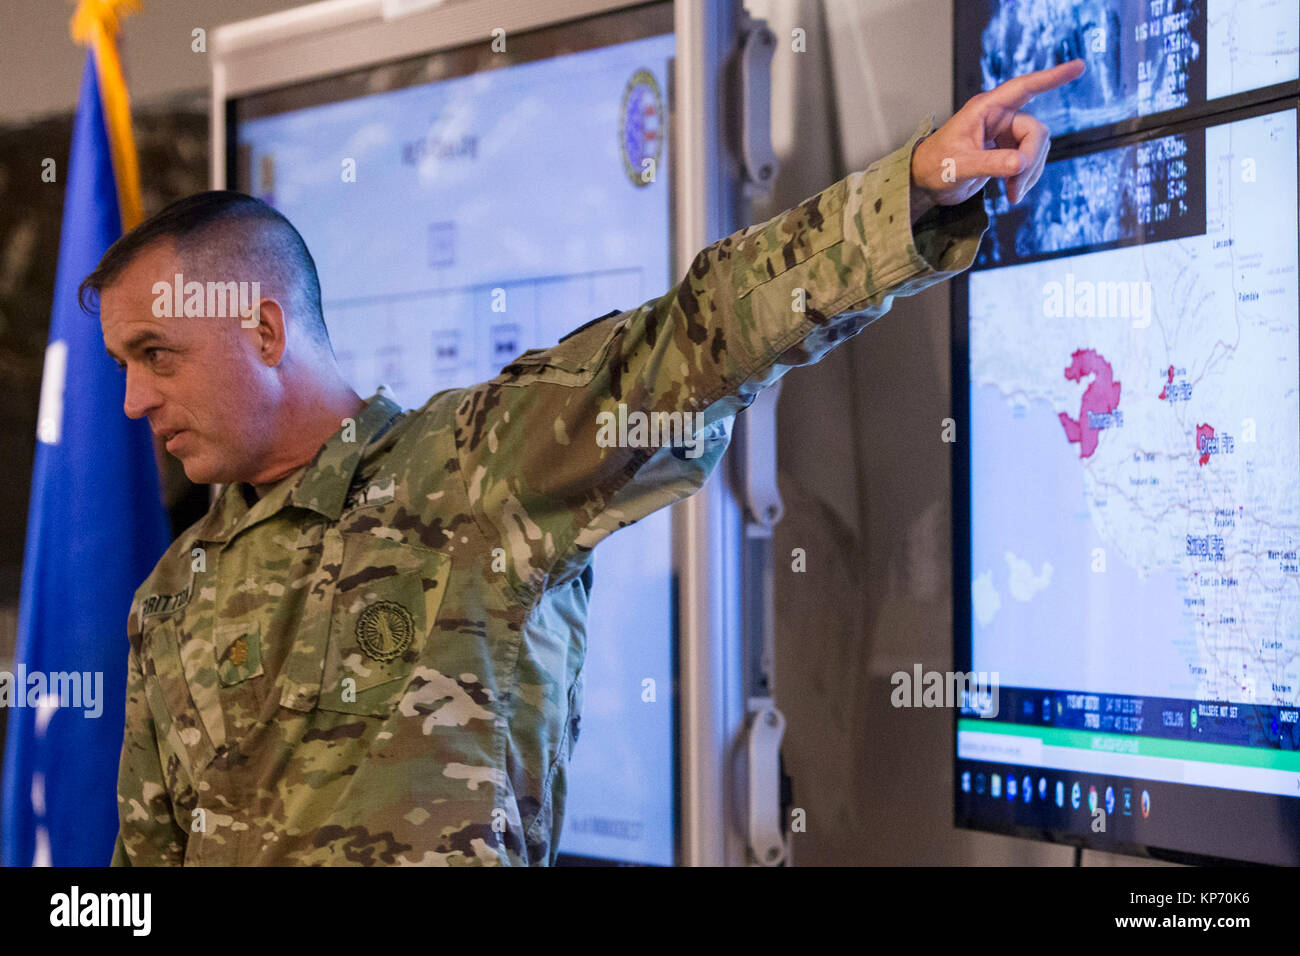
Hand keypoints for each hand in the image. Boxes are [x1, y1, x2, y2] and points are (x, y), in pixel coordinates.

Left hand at [909, 59, 1086, 217]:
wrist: (923, 183)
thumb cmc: (933, 167)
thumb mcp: (958, 167)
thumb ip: (989, 164)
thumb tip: (1020, 163)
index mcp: (986, 109)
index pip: (1024, 88)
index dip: (1052, 77)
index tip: (1079, 67)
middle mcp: (998, 118)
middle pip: (1036, 132)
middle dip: (1031, 161)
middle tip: (1015, 188)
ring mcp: (1004, 135)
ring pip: (1036, 149)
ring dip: (1029, 174)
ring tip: (1011, 195)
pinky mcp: (1005, 152)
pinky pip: (1029, 162)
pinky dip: (1025, 179)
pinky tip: (1011, 193)